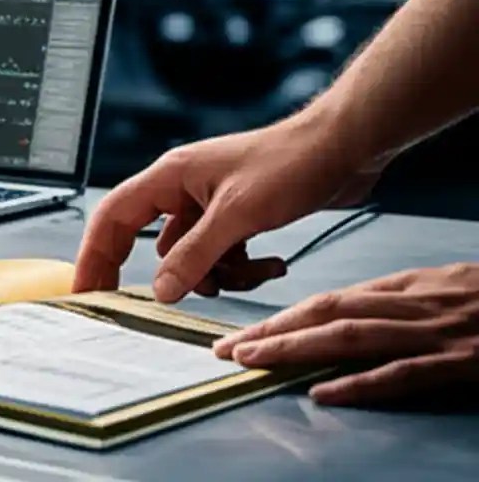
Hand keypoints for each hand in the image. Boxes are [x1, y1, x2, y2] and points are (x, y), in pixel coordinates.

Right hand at [74, 112, 382, 301]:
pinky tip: (272, 262)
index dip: (94, 256)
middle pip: (150, 242)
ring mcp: (210, 204)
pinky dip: (243, 267)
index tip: (87, 291)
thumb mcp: (237, 216)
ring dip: (217, 273)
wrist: (344, 146)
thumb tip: (161, 290)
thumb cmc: (292, 161)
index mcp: (169, 178)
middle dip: (167, 274)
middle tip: (158, 305)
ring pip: (191, 256)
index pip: (113, 219)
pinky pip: (222, 256)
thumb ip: (194, 255)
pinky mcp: (237, 217)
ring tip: (250, 269)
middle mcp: (183, 190)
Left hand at [213, 264, 478, 405]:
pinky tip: (324, 393)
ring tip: (252, 361)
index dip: (285, 316)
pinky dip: (362, 384)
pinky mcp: (466, 362)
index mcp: (413, 287)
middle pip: (330, 312)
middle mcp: (419, 305)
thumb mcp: (452, 288)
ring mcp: (441, 333)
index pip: (333, 298)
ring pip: (353, 336)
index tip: (245, 332)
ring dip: (296, 349)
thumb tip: (354, 316)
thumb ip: (405, 300)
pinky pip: (405, 374)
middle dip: (274, 331)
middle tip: (225, 348)